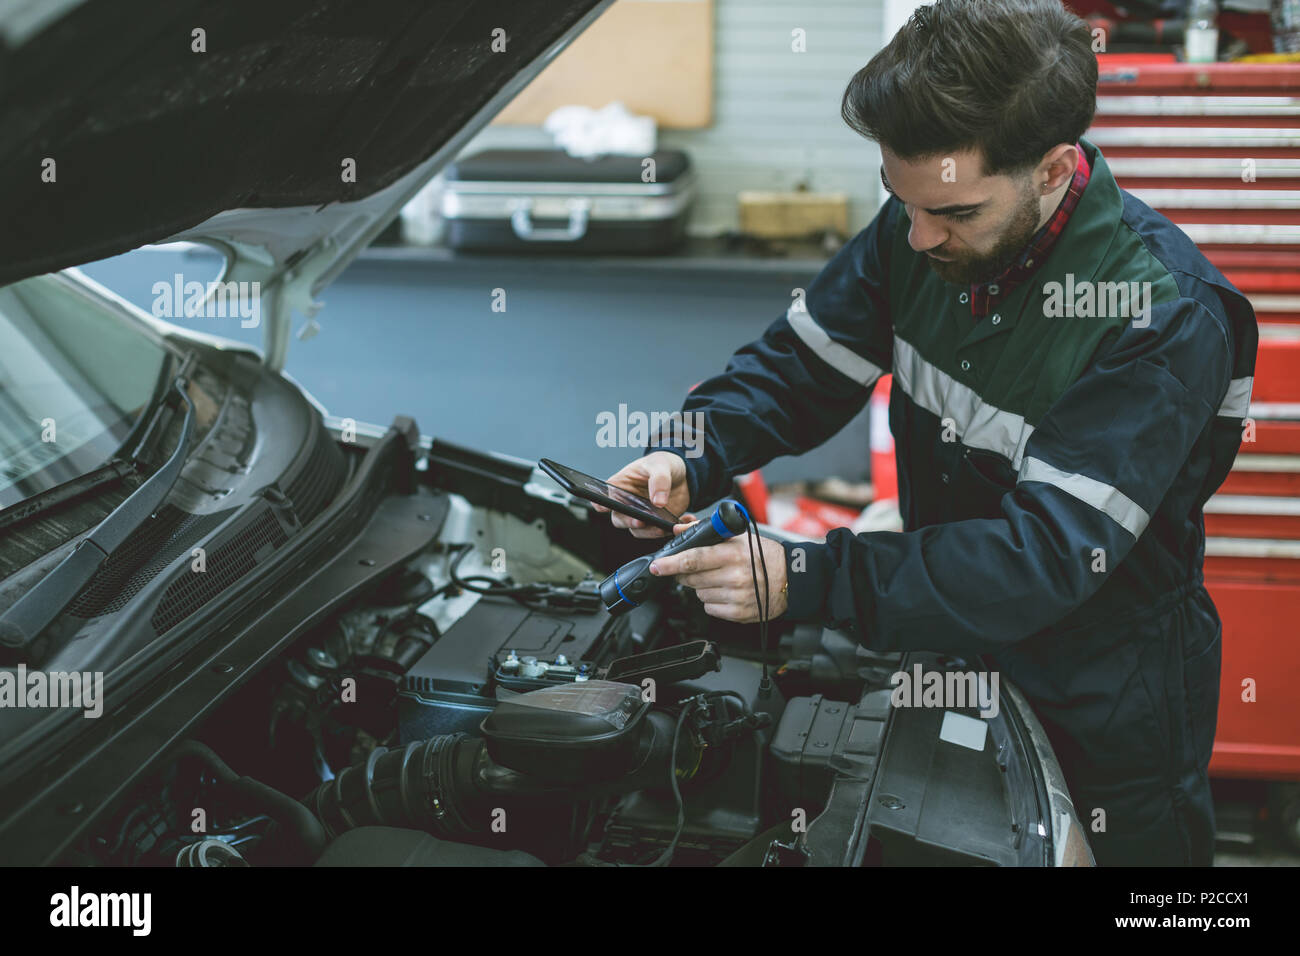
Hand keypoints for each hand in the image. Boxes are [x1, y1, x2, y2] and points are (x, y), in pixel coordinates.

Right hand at [592, 451, 693, 538]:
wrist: (683, 473)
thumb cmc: (662, 464)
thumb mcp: (660, 465)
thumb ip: (659, 480)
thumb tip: (658, 501)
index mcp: (621, 486)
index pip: (605, 497)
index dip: (601, 504)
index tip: (603, 507)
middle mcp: (628, 504)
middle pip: (620, 519)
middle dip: (629, 522)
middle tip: (640, 521)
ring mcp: (642, 515)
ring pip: (640, 531)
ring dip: (652, 531)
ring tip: (666, 525)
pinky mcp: (658, 522)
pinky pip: (661, 531)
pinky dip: (673, 528)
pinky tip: (686, 519)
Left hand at [648, 522, 787, 622]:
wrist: (792, 578)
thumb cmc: (765, 555)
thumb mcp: (738, 537)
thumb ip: (705, 531)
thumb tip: (680, 529)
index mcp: (733, 554)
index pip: (694, 559)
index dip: (671, 564)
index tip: (656, 567)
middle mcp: (735, 576)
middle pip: (692, 578)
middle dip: (686, 573)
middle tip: (698, 567)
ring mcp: (737, 597)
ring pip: (699, 594)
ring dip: (703, 586)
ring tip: (721, 578)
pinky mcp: (739, 614)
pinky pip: (710, 608)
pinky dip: (713, 601)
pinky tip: (727, 591)